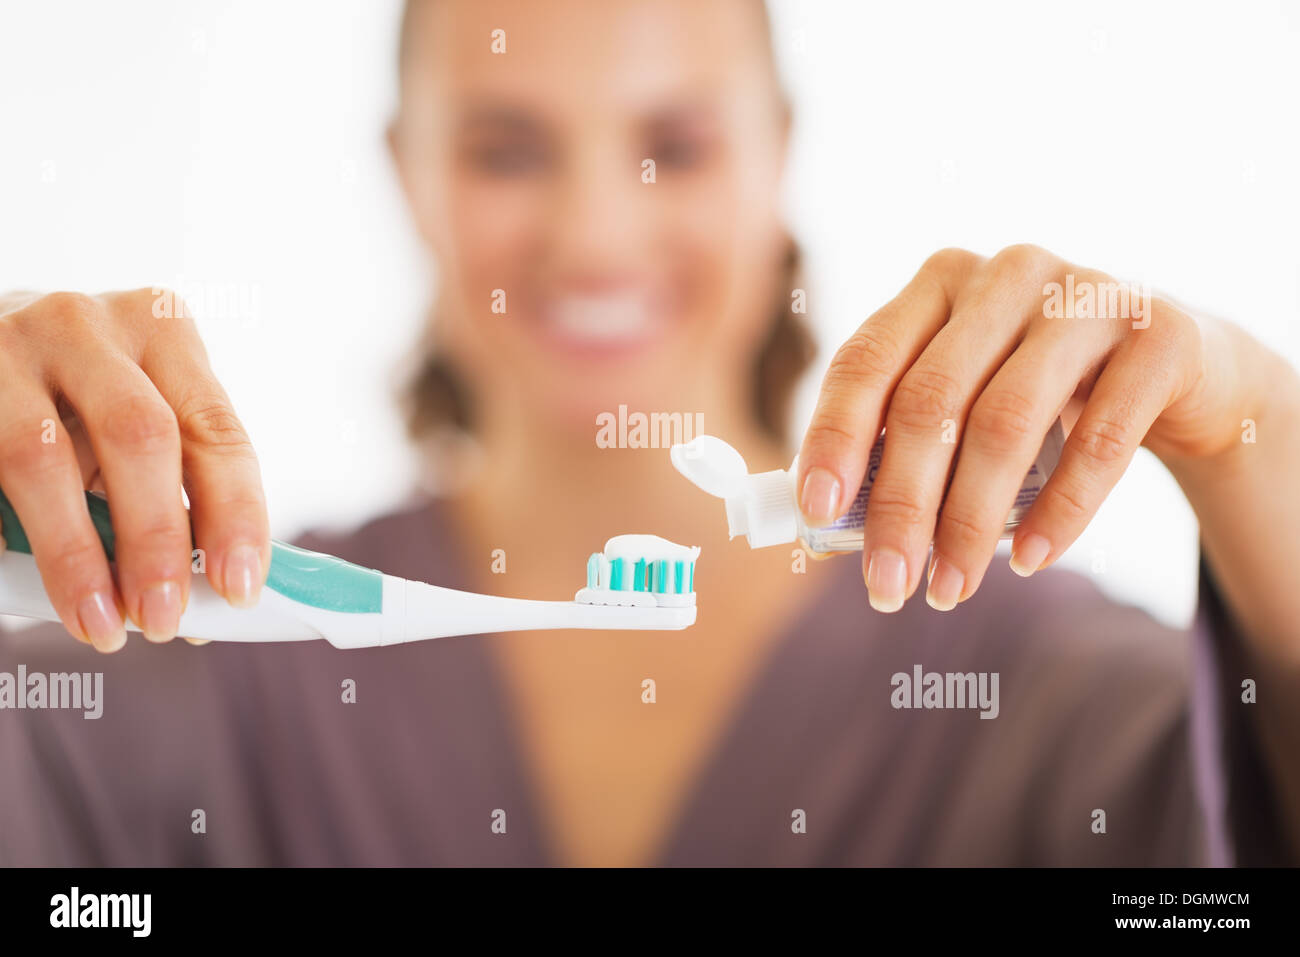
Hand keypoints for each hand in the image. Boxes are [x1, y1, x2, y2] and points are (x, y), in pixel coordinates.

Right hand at [0, 289, 269, 650]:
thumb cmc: (76, 402)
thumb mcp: (135, 425)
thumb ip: (175, 493)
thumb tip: (209, 608)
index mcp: (162, 329)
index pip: (216, 430)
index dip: (235, 515)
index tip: (239, 588)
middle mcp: (87, 325)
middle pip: (141, 436)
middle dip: (157, 540)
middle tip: (164, 620)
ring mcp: (8, 344)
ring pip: (40, 457)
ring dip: (76, 556)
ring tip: (100, 625)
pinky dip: (8, 544)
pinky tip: (24, 588)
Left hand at [796, 244, 1247, 611]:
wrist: (1183, 367)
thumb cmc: (1046, 393)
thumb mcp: (972, 396)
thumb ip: (909, 438)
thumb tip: (835, 522)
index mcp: (940, 282)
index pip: (867, 359)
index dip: (834, 436)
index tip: (816, 511)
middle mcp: (1006, 274)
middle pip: (930, 400)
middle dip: (901, 506)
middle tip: (887, 585)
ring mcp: (1086, 297)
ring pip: (1005, 422)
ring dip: (969, 522)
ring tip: (950, 588)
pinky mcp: (1159, 336)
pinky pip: (1099, 441)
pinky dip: (1058, 512)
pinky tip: (1029, 561)